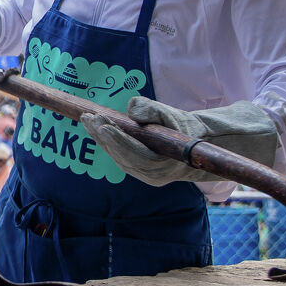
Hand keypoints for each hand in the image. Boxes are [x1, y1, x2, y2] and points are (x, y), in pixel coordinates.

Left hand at [83, 97, 280, 186]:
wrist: (198, 146)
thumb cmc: (187, 129)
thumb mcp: (174, 115)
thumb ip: (154, 110)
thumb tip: (131, 109)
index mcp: (164, 165)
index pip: (135, 153)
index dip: (117, 138)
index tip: (103, 123)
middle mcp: (152, 175)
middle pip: (121, 156)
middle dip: (103, 136)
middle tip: (88, 117)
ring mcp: (144, 175)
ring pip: (117, 157)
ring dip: (100, 138)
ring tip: (87, 119)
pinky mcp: (138, 170)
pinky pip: (119, 156)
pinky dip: (107, 142)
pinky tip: (96, 128)